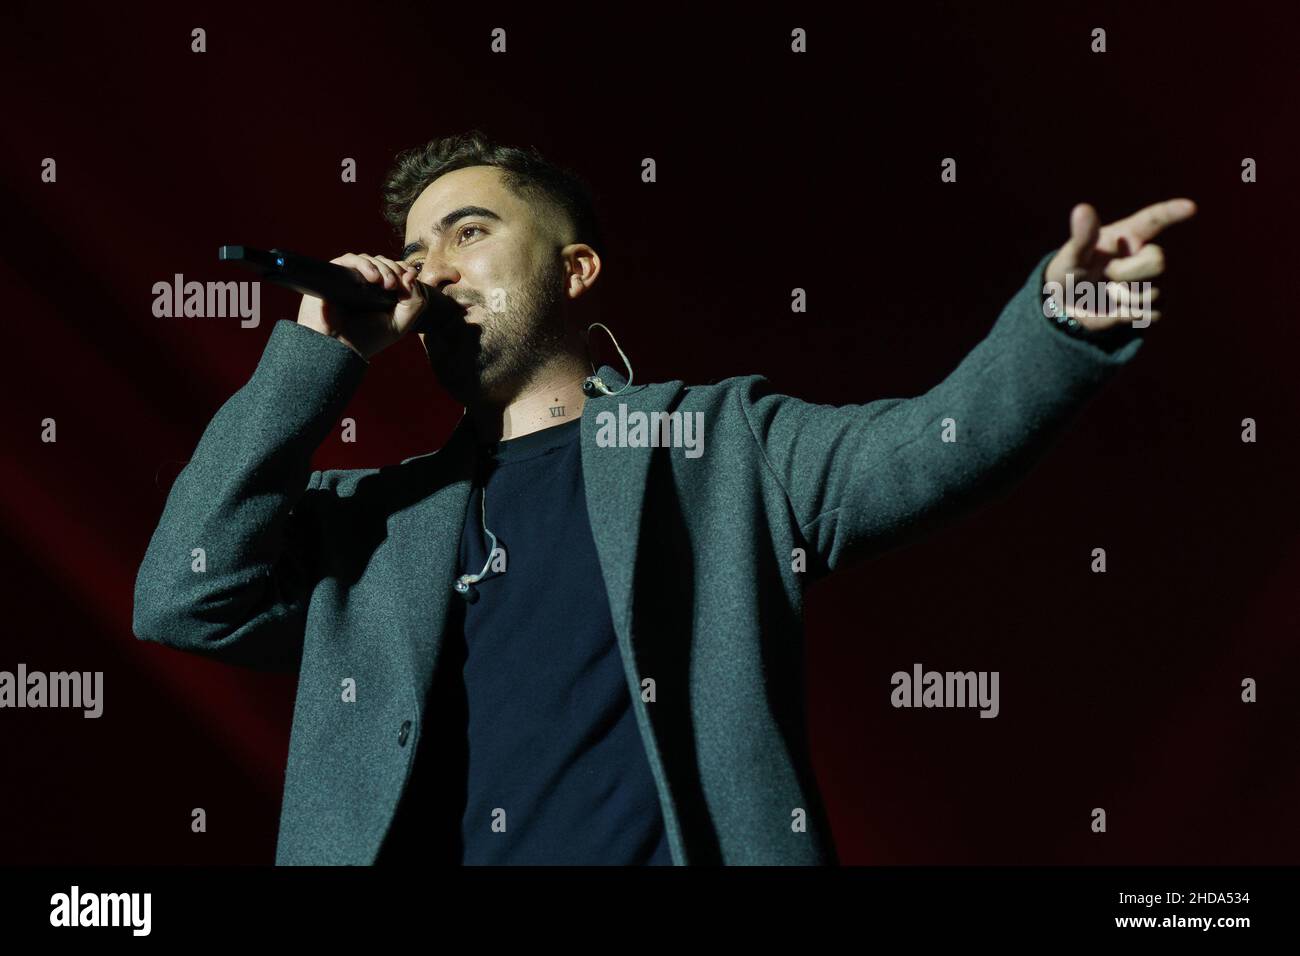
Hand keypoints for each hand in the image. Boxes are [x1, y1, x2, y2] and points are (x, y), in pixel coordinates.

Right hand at [296, 253, 426, 359]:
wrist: (340, 345)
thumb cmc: (367, 337)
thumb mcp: (400, 323)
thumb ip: (414, 302)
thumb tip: (411, 274)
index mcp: (381, 292)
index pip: (395, 269)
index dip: (403, 269)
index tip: (410, 275)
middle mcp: (366, 283)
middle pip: (384, 262)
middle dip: (394, 270)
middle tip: (394, 285)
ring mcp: (350, 278)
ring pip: (369, 259)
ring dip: (383, 267)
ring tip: (387, 284)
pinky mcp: (336, 274)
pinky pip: (350, 260)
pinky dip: (364, 264)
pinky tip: (373, 278)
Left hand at [1043, 198, 1196, 331]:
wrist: (1069, 307)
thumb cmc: (1069, 273)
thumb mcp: (1071, 256)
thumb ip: (1082, 236)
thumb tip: (1082, 209)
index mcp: (1127, 235)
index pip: (1154, 219)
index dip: (1173, 212)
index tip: (1190, 207)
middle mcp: (1145, 253)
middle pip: (1160, 261)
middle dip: (1128, 274)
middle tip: (1107, 277)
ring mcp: (1155, 279)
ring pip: (1158, 291)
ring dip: (1127, 299)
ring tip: (1111, 292)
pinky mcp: (1156, 304)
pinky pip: (1154, 313)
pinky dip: (1131, 316)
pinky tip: (1119, 309)